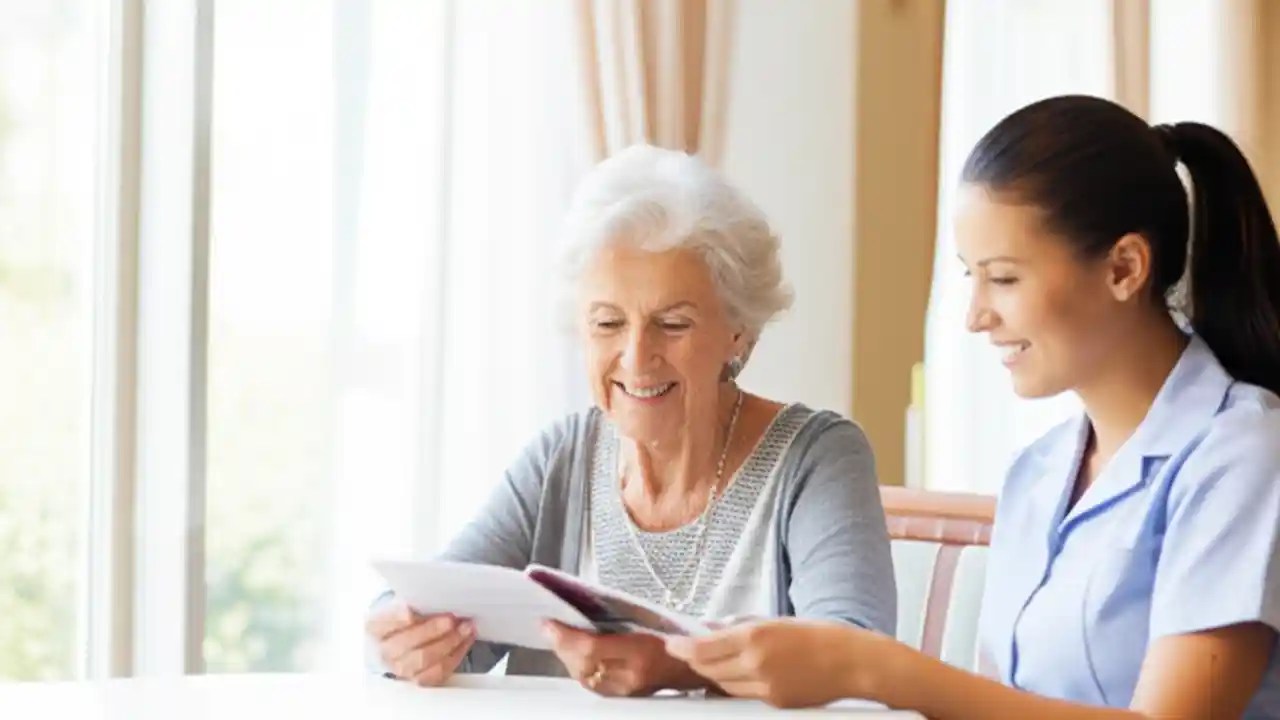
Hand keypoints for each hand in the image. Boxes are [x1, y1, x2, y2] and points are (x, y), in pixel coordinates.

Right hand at [365, 602, 475, 686]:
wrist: (404, 637)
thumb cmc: (407, 617)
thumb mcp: (404, 602)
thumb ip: (416, 600)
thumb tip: (436, 596)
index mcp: (375, 627)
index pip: (386, 622)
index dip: (399, 617)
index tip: (412, 610)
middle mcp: (385, 650)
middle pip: (407, 643)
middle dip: (432, 630)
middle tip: (451, 619)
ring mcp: (400, 668)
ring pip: (425, 659)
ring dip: (450, 642)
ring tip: (465, 628)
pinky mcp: (419, 679)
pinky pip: (438, 671)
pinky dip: (455, 655)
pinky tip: (464, 641)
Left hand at [542, 621, 706, 696]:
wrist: (690, 667)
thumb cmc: (670, 638)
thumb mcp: (644, 621)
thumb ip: (611, 620)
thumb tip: (576, 617)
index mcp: (638, 653)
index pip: (591, 649)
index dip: (566, 636)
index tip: (548, 622)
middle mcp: (629, 676)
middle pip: (582, 665)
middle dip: (561, 645)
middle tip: (548, 627)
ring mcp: (624, 689)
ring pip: (582, 675)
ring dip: (565, 657)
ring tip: (556, 638)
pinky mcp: (620, 696)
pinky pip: (589, 684)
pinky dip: (575, 668)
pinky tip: (570, 656)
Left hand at [664, 618, 887, 707]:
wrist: (852, 662)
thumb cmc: (819, 635)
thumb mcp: (777, 622)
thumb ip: (741, 628)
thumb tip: (712, 630)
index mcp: (755, 637)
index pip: (703, 649)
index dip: (682, 648)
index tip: (673, 644)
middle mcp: (755, 664)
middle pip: (708, 669)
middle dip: (695, 661)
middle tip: (688, 651)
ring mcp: (765, 688)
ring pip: (722, 686)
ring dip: (714, 675)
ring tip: (715, 662)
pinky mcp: (774, 704)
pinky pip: (743, 696)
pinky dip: (735, 686)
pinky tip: (739, 675)